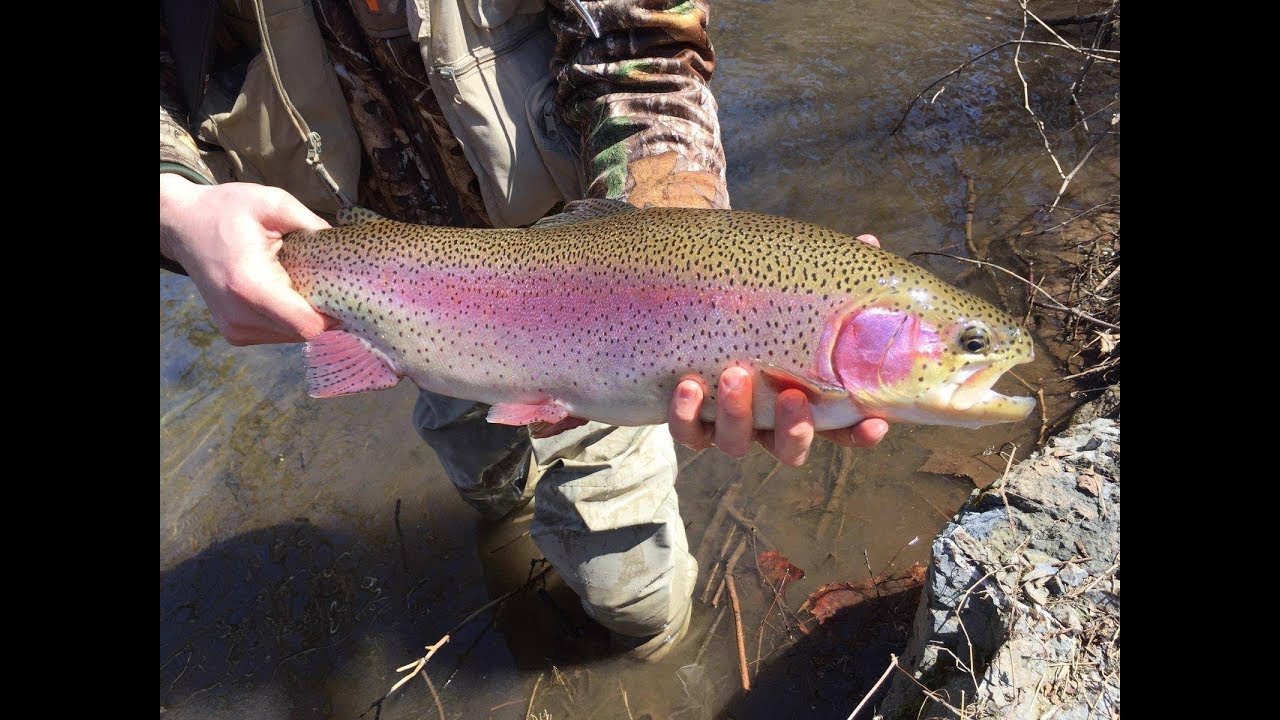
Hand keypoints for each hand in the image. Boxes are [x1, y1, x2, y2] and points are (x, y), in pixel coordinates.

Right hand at [160, 174, 334, 345]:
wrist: (183, 226)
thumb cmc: (226, 212)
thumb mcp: (272, 204)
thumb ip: (312, 224)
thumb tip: (345, 244)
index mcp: (251, 286)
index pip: (307, 325)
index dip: (333, 313)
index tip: (341, 290)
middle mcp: (240, 317)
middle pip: (303, 332)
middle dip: (320, 310)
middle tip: (323, 280)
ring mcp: (235, 330)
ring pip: (291, 336)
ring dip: (303, 313)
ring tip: (297, 281)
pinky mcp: (235, 334)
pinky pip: (277, 333)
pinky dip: (288, 317)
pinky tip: (282, 291)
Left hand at [667, 234, 889, 465]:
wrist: (691, 310)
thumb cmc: (761, 307)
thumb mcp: (796, 292)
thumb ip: (830, 279)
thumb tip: (868, 241)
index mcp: (805, 399)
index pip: (844, 429)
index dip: (860, 433)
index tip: (874, 423)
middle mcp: (768, 421)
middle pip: (790, 448)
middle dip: (794, 429)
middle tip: (792, 397)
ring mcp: (729, 424)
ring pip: (736, 442)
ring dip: (736, 414)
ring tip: (734, 374)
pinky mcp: (690, 422)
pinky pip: (688, 432)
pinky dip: (687, 415)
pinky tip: (688, 385)